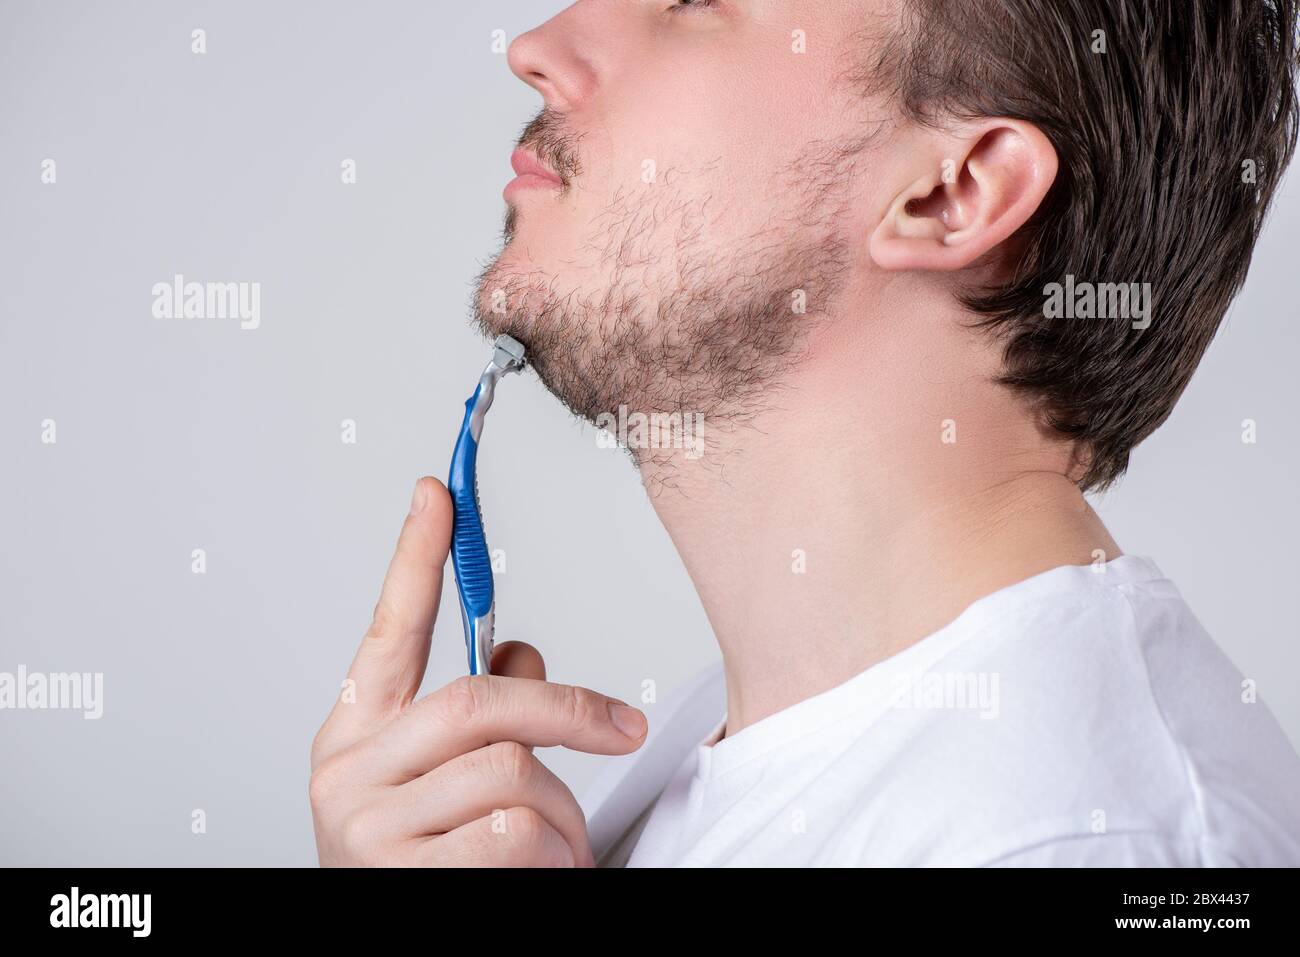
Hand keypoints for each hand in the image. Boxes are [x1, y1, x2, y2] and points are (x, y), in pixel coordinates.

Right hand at [309, 477, 646, 866]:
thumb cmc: (435, 862)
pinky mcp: (401, 876)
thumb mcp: (444, 783)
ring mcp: (367, 827)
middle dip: (567, 710)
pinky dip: (553, 854)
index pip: (389, 629)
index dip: (415, 558)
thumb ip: (480, 716)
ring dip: (561, 812)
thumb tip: (521, 648)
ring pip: (511, 773)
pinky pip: (515, 834)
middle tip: (624, 727)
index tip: (435, 491)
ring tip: (555, 848)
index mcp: (357, 734)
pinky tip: (538, 876)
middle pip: (479, 700)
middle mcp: (347, 771)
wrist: (400, 938)